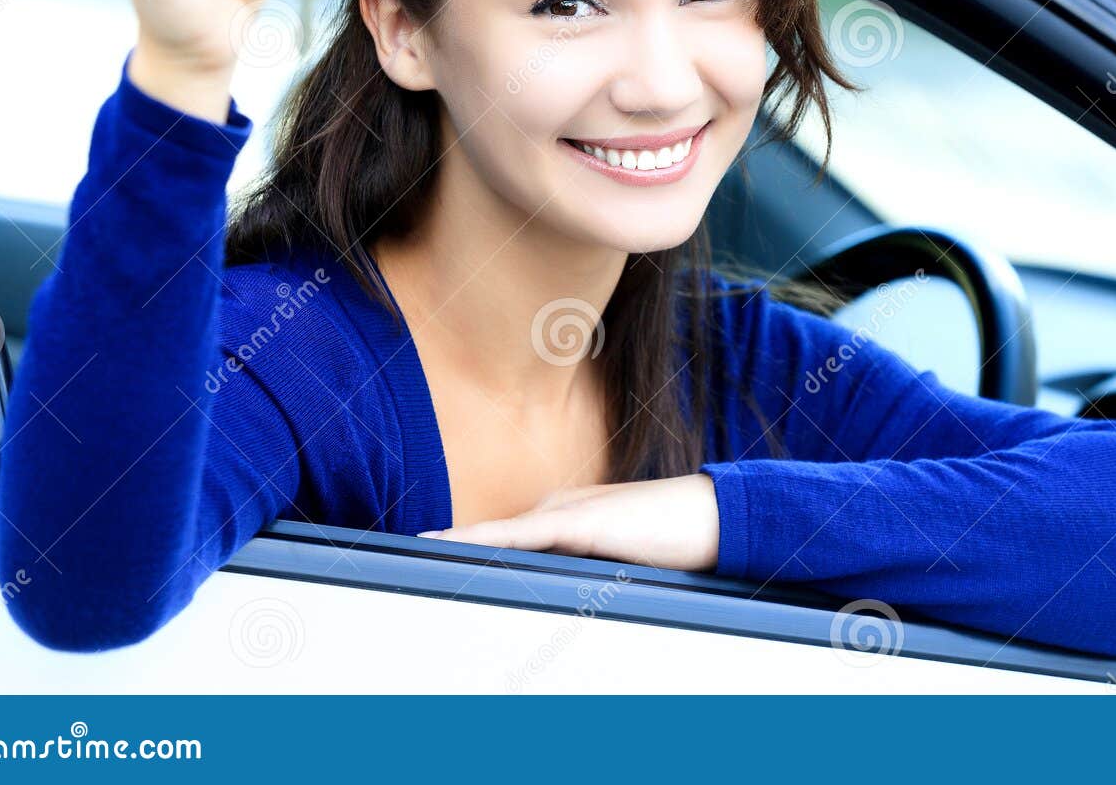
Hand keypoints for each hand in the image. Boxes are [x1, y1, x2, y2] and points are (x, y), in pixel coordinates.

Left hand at [418, 474, 719, 570]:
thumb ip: (584, 574)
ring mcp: (566, 511)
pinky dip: (483, 542)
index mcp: (561, 518)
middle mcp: (556, 509)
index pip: (499, 539)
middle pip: (488, 537)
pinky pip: (519, 535)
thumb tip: (554, 607)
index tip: (423, 564)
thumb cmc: (674, 544)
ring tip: (412, 559)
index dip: (460, 552)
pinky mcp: (579, 520)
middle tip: (400, 570)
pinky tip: (452, 548)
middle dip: (447, 554)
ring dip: (456, 549)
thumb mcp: (619, 566)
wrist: (714, 518)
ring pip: (495, 535)